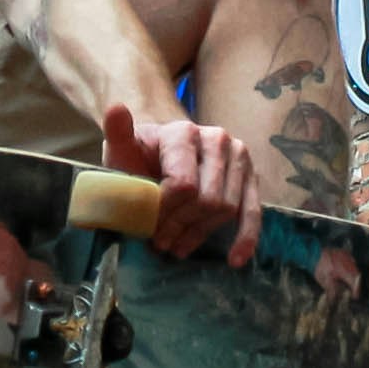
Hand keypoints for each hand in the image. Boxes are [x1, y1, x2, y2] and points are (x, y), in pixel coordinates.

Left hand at [105, 102, 261, 263]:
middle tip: (160, 243)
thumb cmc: (141, 155)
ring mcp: (238, 155)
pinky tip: (236, 259)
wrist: (163, 150)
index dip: (165, 214)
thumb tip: (115, 108)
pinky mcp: (249, 175)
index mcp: (183, 131)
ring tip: (178, 247)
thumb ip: (118, 133)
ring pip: (227, 208)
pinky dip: (246, 237)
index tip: (147, 227)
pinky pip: (253, 210)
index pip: (183, 185)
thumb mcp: (123, 148)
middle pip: (207, 199)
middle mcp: (216, 138)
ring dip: (201, 234)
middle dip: (181, 226)